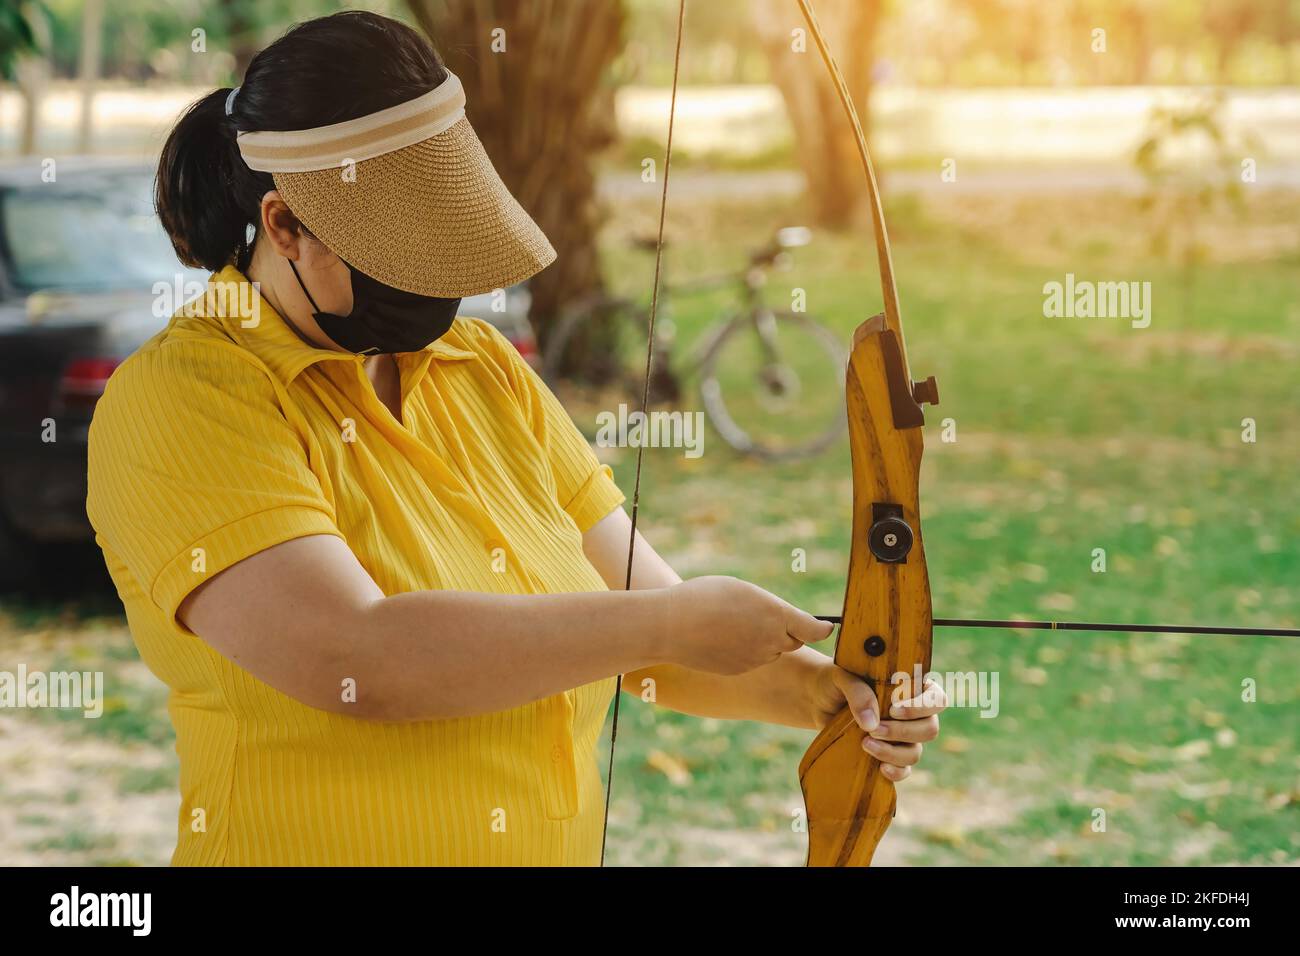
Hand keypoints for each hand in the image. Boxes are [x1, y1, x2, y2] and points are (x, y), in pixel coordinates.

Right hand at [663, 576, 833, 674]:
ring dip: (764, 641)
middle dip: (787, 631)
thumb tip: (782, 620)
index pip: (815, 629)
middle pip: (793, 640)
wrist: (669, 627)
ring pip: (771, 651)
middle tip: (763, 616)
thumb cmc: (704, 597)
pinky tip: (722, 638)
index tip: (826, 627)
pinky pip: (751, 660)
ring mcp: (755, 660)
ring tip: (734, 623)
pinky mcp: (738, 670)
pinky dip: (745, 651)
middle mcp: (771, 641)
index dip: (822, 629)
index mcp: (776, 615)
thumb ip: (770, 607)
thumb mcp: (742, 589)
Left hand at [808, 663, 946, 782]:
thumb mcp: (842, 678)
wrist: (818, 700)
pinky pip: (904, 770)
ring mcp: (903, 737)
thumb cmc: (835, 682)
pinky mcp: (890, 755)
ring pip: (916, 752)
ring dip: (893, 752)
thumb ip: (858, 693)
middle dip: (902, 732)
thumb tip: (872, 724)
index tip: (894, 710)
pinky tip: (880, 768)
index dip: (922, 708)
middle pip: (930, 729)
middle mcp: (914, 714)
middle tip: (874, 730)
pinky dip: (896, 772)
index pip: (937, 699)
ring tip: (865, 743)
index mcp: (911, 688)